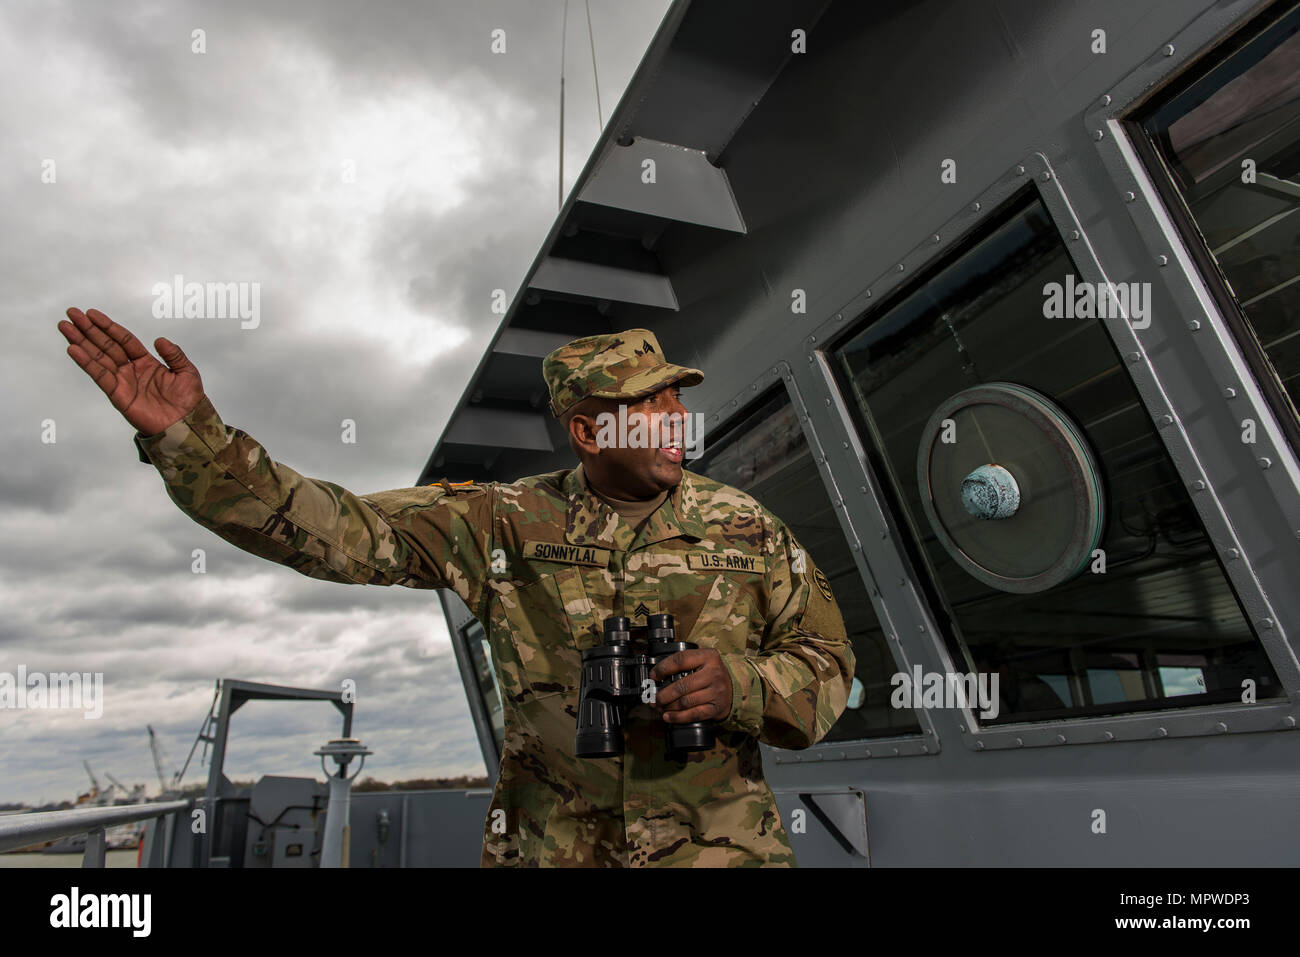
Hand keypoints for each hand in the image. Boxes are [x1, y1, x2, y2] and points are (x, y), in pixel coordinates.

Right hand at [58, 307, 204, 435]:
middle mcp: (131, 369)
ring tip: (65, 327)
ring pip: (98, 357)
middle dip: (88, 329)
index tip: (92, 314)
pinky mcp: (118, 395)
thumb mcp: (187, 372)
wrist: (186, 425)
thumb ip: (174, 355)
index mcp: (146, 362)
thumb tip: (159, 340)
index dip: (108, 326)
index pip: (124, 339)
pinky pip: (99, 375)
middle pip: (106, 345)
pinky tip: (74, 349)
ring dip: (81, 341)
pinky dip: (86, 362)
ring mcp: (123, 381)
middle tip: (71, 313)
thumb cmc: (189, 401)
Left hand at [650, 649, 730, 723]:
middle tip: (653, 698)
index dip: (663, 668)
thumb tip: (656, 674)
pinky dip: (678, 717)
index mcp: (708, 656)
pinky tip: (668, 716)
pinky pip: (694, 714)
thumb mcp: (702, 660)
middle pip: (682, 685)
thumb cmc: (710, 673)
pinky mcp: (716, 707)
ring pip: (686, 702)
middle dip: (663, 694)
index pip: (680, 660)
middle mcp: (714, 673)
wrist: (732, 688)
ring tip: (659, 707)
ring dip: (668, 706)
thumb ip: (683, 662)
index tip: (653, 676)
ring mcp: (716, 691)